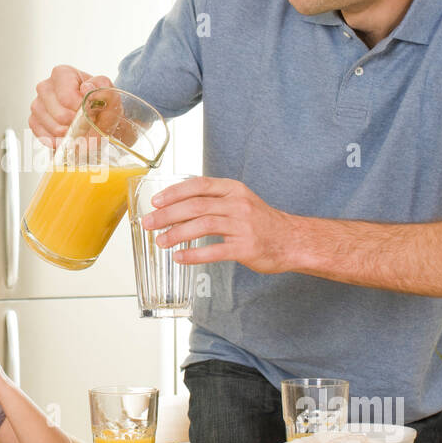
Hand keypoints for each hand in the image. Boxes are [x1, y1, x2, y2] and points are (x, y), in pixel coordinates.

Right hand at [29, 65, 111, 147]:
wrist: (97, 117)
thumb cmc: (101, 103)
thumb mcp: (110, 94)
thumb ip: (103, 88)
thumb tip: (86, 89)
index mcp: (62, 74)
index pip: (66, 98)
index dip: (81, 111)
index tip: (92, 115)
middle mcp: (45, 87)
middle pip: (60, 115)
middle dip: (77, 125)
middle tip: (88, 125)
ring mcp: (37, 105)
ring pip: (53, 128)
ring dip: (71, 134)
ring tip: (81, 131)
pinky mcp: (34, 121)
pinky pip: (44, 137)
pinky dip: (60, 141)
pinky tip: (69, 137)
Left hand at [142, 176, 299, 274]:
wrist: (292, 240)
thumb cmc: (261, 222)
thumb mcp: (239, 200)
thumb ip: (213, 199)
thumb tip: (176, 206)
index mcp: (233, 189)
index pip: (198, 185)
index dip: (173, 192)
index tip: (155, 201)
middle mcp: (237, 204)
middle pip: (195, 205)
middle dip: (167, 214)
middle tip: (149, 223)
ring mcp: (243, 226)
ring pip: (202, 225)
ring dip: (177, 234)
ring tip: (161, 242)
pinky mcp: (246, 247)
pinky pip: (215, 250)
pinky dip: (194, 254)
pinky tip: (180, 258)